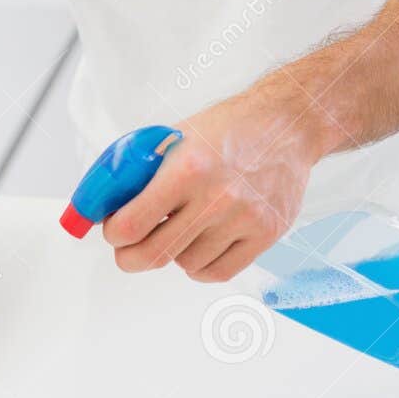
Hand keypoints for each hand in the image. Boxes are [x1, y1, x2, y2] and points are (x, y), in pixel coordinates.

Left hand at [102, 87, 319, 281]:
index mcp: (187, 168)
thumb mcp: (177, 137)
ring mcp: (243, 219)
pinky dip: (200, 267)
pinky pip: (218, 272)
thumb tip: (111, 204)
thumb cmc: (229, 128)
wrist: (287, 125)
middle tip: (127, 251)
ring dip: (172, 254)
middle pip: (155, 254)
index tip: (113, 230)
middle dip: (130, 257)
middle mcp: (216, 198)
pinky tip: (197, 247)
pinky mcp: (265, 234)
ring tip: (177, 232)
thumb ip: (146, 171)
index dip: (114, 233)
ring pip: (186, 264)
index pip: (133, 223)